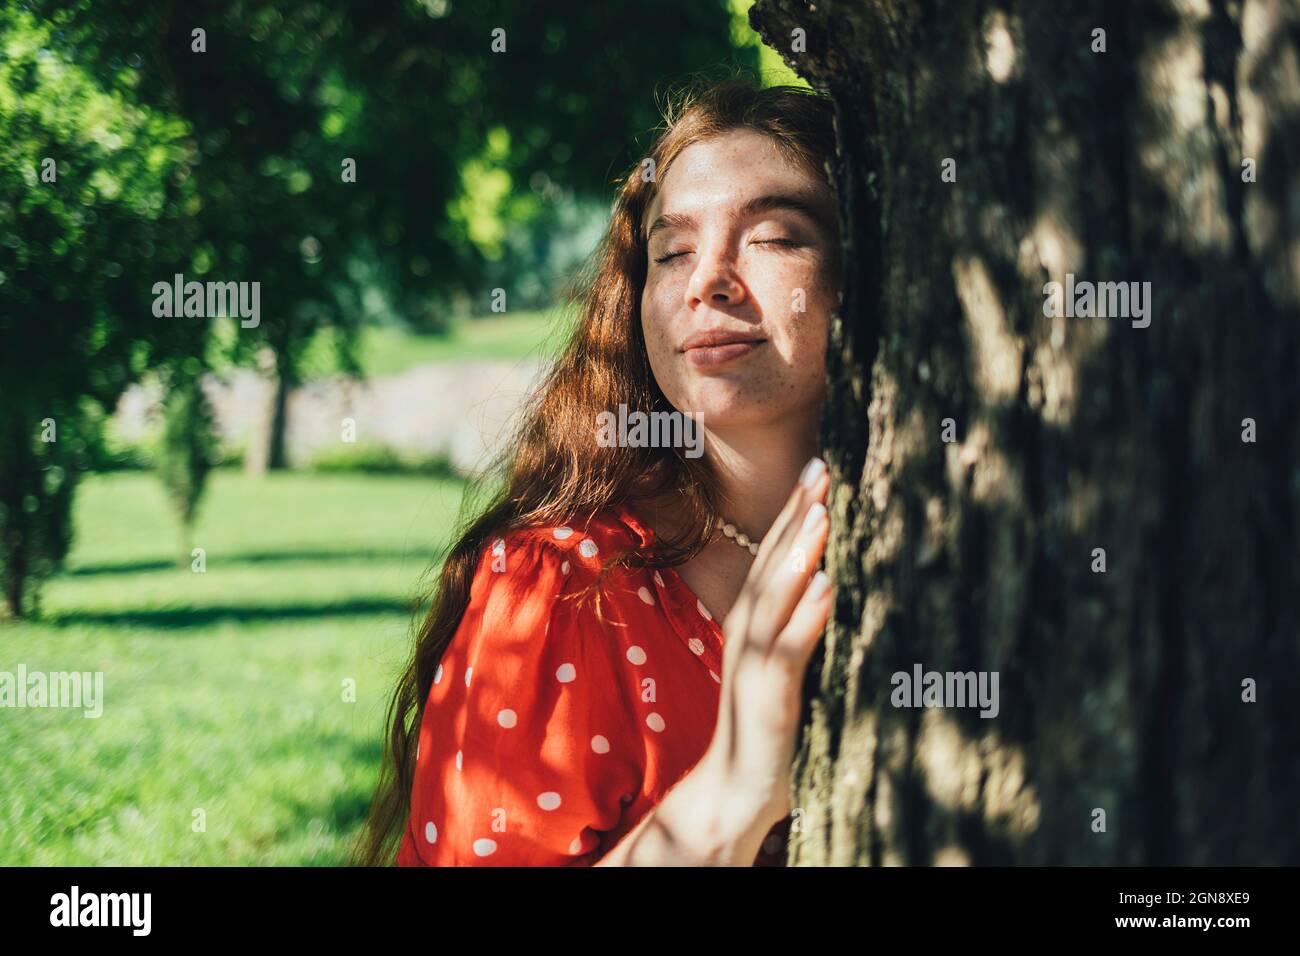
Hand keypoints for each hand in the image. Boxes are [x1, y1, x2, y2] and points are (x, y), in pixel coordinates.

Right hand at [701, 456, 832, 829]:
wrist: (734, 788)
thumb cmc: (761, 723)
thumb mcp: (777, 661)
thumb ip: (793, 621)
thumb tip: (823, 579)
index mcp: (752, 620)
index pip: (772, 554)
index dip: (792, 511)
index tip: (816, 468)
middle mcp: (748, 631)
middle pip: (772, 562)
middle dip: (795, 514)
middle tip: (820, 466)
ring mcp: (755, 660)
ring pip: (776, 597)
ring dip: (797, 552)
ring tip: (821, 512)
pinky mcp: (769, 693)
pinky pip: (789, 648)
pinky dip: (808, 615)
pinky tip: (828, 585)